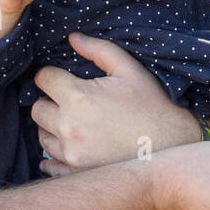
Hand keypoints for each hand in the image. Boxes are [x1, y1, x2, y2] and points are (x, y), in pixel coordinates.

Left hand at [32, 33, 196, 171]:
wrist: (172, 147)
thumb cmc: (153, 105)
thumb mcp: (130, 70)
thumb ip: (99, 50)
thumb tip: (72, 38)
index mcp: (78, 97)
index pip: (43, 79)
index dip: (53, 75)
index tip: (64, 78)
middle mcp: (68, 126)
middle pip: (37, 108)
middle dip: (50, 101)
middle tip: (71, 101)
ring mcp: (71, 153)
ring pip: (42, 135)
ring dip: (52, 127)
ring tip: (76, 123)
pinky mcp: (75, 172)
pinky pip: (49, 164)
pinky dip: (54, 155)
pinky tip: (71, 146)